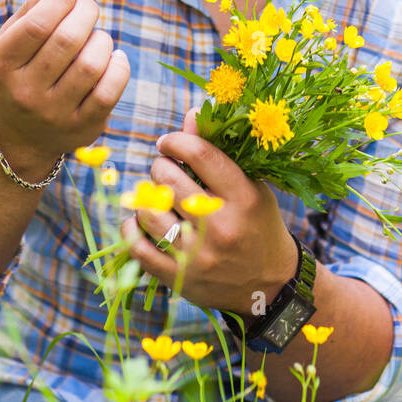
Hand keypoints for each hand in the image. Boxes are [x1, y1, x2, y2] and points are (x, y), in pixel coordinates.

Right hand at [0, 0, 129, 175]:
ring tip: (95, 37)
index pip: (37, 25)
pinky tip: (113, 58)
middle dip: (85, 12)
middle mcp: (23, 93)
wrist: (16, 136)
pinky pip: (110, 91)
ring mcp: (53, 114)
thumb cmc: (17, 73)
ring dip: (101, 39)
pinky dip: (119, 66)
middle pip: (68, 40)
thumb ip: (32, 9)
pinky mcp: (81, 128)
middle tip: (87, 6)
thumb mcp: (9, 42)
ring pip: (92, 64)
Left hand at [121, 108, 297, 316]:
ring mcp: (198, 255)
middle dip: (160, 166)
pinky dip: (132, 228)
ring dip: (146, 195)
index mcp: (243, 197)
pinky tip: (141, 220)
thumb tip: (190, 116)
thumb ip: (218, 152)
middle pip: (168, 178)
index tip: (169, 142)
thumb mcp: (250, 186)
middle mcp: (220, 226)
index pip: (200, 154)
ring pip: (149, 210)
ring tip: (155, 194)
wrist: (269, 285)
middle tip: (165, 169)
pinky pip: (138, 247)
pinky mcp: (180, 279)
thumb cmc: (258, 225)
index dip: (176, 140)